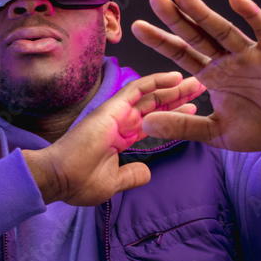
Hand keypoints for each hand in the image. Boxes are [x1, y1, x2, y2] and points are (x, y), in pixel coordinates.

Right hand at [22, 72, 203, 205]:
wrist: (60, 178)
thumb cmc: (79, 183)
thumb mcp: (113, 183)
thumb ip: (132, 175)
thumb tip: (147, 172)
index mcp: (120, 138)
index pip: (152, 122)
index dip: (172, 115)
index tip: (192, 108)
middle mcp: (120, 122)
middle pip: (156, 105)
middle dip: (179, 97)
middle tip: (200, 86)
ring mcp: (116, 113)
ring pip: (151, 95)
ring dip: (174, 87)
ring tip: (196, 79)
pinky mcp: (112, 108)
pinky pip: (137, 89)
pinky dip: (156, 81)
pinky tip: (175, 77)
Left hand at [131, 0, 260, 151]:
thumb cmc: (260, 128)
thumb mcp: (216, 132)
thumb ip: (183, 127)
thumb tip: (146, 124)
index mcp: (212, 76)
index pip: (181, 54)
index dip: (161, 41)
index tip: (138, 27)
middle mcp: (227, 60)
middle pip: (196, 36)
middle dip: (176, 19)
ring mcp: (249, 54)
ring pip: (223, 29)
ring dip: (203, 13)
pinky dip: (250, 14)